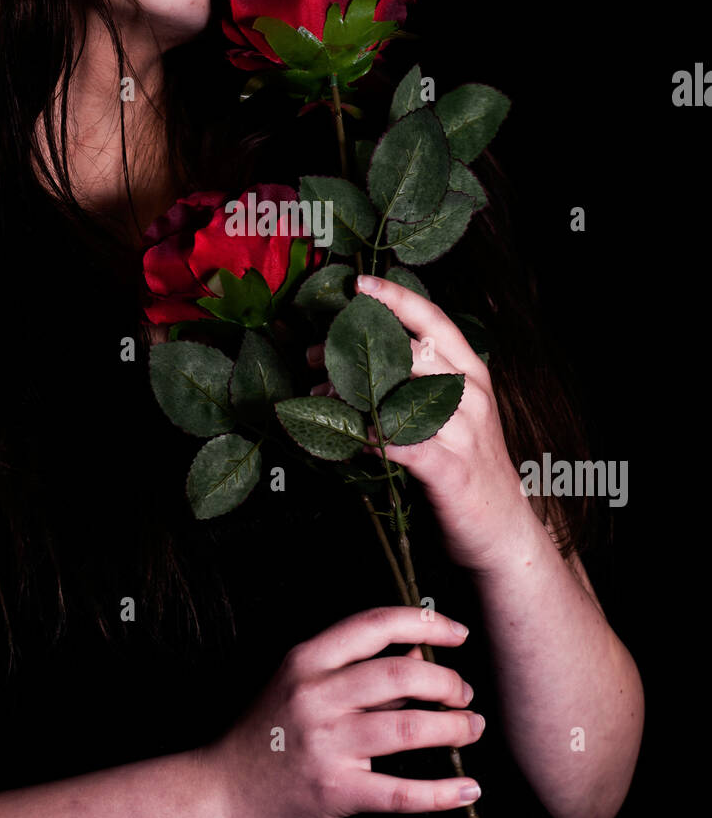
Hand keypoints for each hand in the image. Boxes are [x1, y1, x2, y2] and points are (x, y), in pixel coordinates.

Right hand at [202, 606, 483, 817]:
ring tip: (470, 729)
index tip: (457, 633)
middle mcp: (315, 695)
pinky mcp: (333, 790)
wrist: (221, 793)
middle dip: (447, 680)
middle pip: (400, 672)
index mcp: (306, 659)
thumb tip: (418, 650)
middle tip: (464, 693)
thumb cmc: (265, 736)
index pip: (374, 624)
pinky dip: (441, 792)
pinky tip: (465, 789)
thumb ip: (356, 668)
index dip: (425, 623)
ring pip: (407, 725)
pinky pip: (399, 791)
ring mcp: (324, 743)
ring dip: (453, 728)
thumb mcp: (299, 684)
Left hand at [307, 274, 529, 574]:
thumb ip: (420, 385)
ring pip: (402, 393)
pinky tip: (345, 436)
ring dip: (352, 392)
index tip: (359, 284)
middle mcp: (472, 395)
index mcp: (472, 374)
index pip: (435, 321)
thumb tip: (363, 358)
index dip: (398, 298)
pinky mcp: (451, 471)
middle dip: (356, 347)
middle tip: (313, 356)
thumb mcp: (453, 416)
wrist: (504, 533)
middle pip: (412, 350)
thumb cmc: (467, 468)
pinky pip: (402, 443)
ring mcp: (465, 433)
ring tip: (318, 395)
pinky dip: (368, 437)